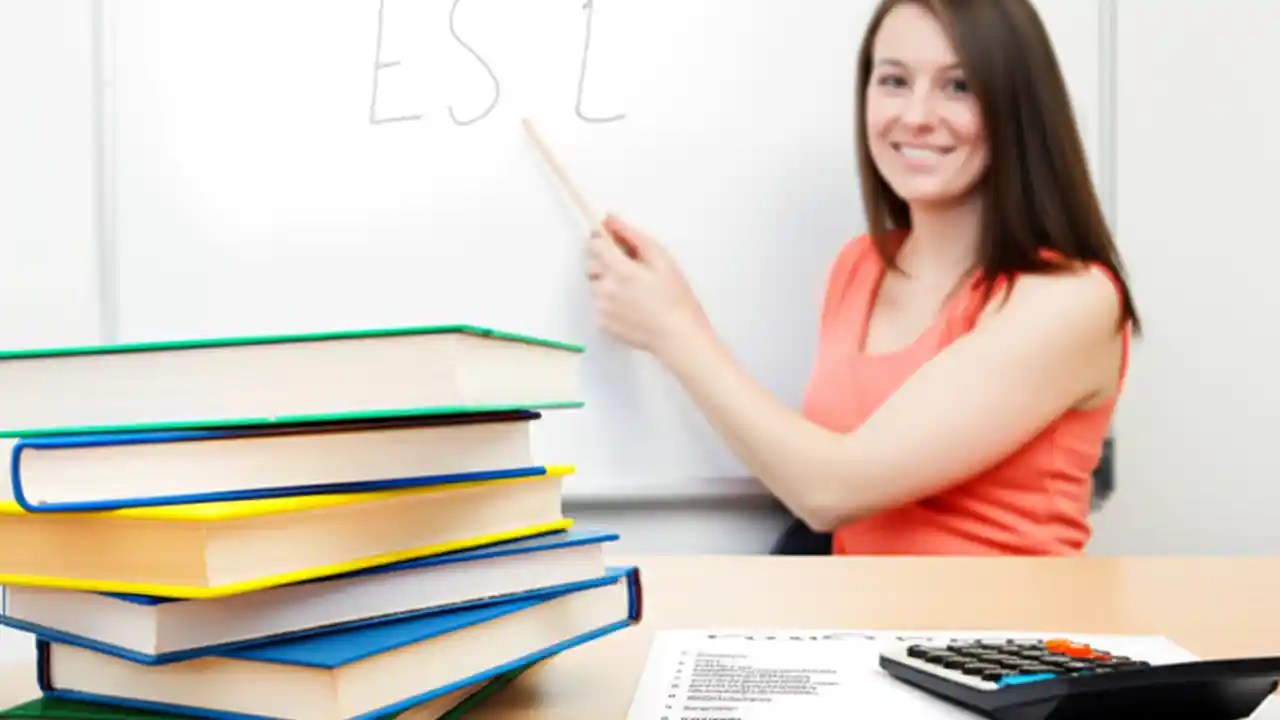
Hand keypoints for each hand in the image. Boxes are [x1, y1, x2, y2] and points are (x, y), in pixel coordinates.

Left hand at [585, 213, 710, 359]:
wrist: (677, 336)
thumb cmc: (675, 299)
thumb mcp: (661, 258)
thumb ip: (632, 235)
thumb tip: (610, 219)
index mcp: (619, 270)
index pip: (594, 243)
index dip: (603, 240)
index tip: (612, 243)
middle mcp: (605, 288)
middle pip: (592, 264)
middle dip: (607, 263)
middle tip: (632, 272)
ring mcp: (601, 308)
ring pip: (596, 285)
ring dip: (609, 284)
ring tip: (635, 293)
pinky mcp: (602, 323)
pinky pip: (599, 305)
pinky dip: (610, 303)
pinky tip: (631, 307)